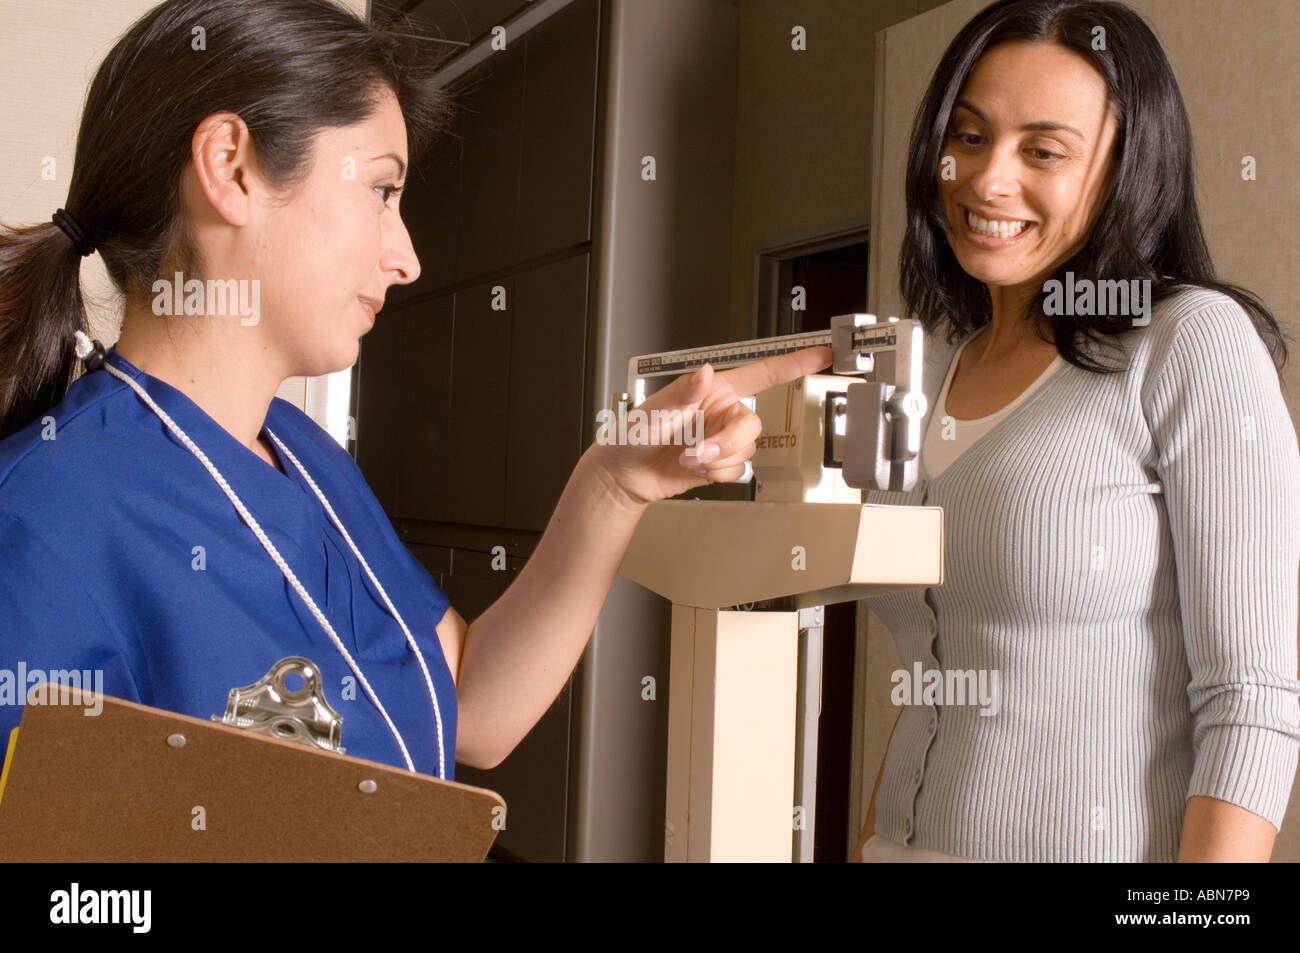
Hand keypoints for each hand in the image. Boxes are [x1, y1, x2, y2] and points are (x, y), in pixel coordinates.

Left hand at [590, 346, 832, 508]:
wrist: (624, 476)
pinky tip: (695, 470)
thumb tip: (707, 373)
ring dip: (719, 461)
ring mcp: (722, 437)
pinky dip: (717, 474)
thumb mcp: (655, 410)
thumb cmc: (631, 435)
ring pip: (747, 450)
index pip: (761, 373)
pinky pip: (737, 470)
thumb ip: (684, 393)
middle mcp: (722, 411)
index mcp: (713, 388)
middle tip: (699, 452)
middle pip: (754, 424)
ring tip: (688, 460)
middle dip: (729, 443)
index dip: (794, 363)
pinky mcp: (719, 462)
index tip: (822, 354)